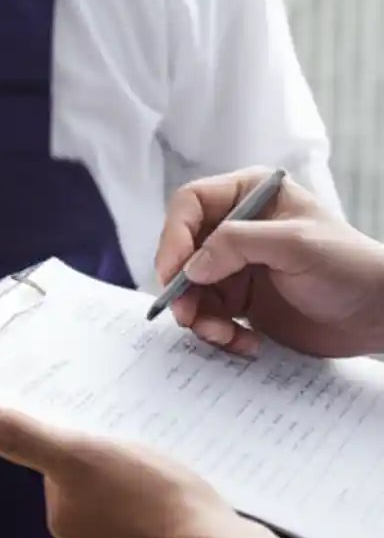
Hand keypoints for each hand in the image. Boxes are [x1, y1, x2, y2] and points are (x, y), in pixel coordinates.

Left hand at [0, 404, 278, 537]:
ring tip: (173, 481)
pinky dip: (174, 520)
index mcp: (65, 520)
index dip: (86, 447)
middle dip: (116, 471)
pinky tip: (192, 510)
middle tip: (147, 455)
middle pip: (98, 492)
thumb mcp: (82, 455)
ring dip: (146, 495)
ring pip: (132, 514)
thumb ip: (26, 438)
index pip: (65, 471)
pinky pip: (166, 537)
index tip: (109, 435)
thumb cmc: (153, 503)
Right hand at [157, 167, 383, 356]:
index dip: (174, 236)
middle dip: (181, 286)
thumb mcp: (296, 244)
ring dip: (198, 316)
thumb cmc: (349, 267)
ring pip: (189, 288)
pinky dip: (217, 332)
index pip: (190, 204)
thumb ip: (238, 244)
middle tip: (186, 314)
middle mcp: (236, 228)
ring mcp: (235, 265)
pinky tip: (243, 342)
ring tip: (223, 335)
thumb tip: (190, 267)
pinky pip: (207, 315)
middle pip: (181, 251)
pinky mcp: (239, 300)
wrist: (376, 314)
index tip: (174, 271)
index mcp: (249, 196)